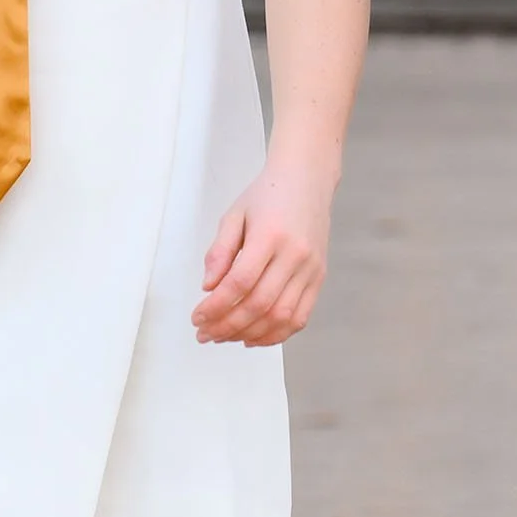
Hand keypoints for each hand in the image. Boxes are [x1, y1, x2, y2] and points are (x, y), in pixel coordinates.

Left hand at [191, 154, 333, 347]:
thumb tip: (208, 287)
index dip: (216, 306)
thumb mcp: (235, 214)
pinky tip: (254, 336)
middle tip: (206, 334)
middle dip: (228, 325)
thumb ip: (220, 251)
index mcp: (269, 235)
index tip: (198, 318)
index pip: (240, 282)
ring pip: (281, 316)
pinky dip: (277, 334)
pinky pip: (300, 317)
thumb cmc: (267, 194)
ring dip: (250, 334)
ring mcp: (310, 269)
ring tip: (225, 336)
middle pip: (259, 304)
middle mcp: (294, 255)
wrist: (306, 180)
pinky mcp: (319, 278)